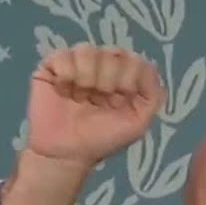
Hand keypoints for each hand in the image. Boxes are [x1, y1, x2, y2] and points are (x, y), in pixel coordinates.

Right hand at [0, 44, 164, 204]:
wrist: (66, 154)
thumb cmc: (102, 139)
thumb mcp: (138, 123)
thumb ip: (152, 95)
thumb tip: (148, 67)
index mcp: (124, 77)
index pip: (136, 60)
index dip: (129, 79)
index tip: (119, 102)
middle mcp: (102, 66)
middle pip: (114, 53)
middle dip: (109, 80)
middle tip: (98, 101)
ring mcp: (78, 64)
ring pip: (88, 50)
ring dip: (87, 77)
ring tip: (80, 97)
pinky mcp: (52, 67)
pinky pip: (63, 55)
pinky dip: (66, 75)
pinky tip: (64, 91)